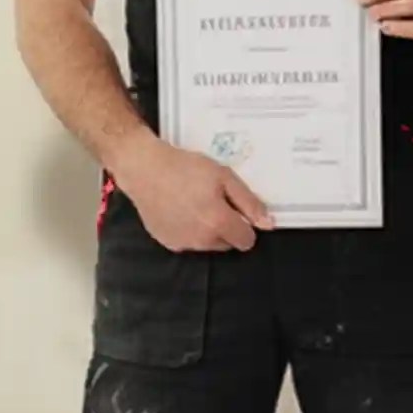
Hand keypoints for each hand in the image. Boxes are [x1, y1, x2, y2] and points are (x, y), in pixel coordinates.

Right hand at [108, 132, 273, 252]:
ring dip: (207, 230)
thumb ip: (249, 202)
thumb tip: (268, 224)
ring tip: (193, 203)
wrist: (144, 169)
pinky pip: (187, 241)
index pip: (246, 241)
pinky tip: (179, 209)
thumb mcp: (224, 177)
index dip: (245, 224)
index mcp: (219, 223)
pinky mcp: (167, 242)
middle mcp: (202, 240)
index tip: (235, 208)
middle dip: (226, 227)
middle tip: (212, 201)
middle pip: (227, 243)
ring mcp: (182, 244)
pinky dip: (188, 230)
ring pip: (207, 244)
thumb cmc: (186, 168)